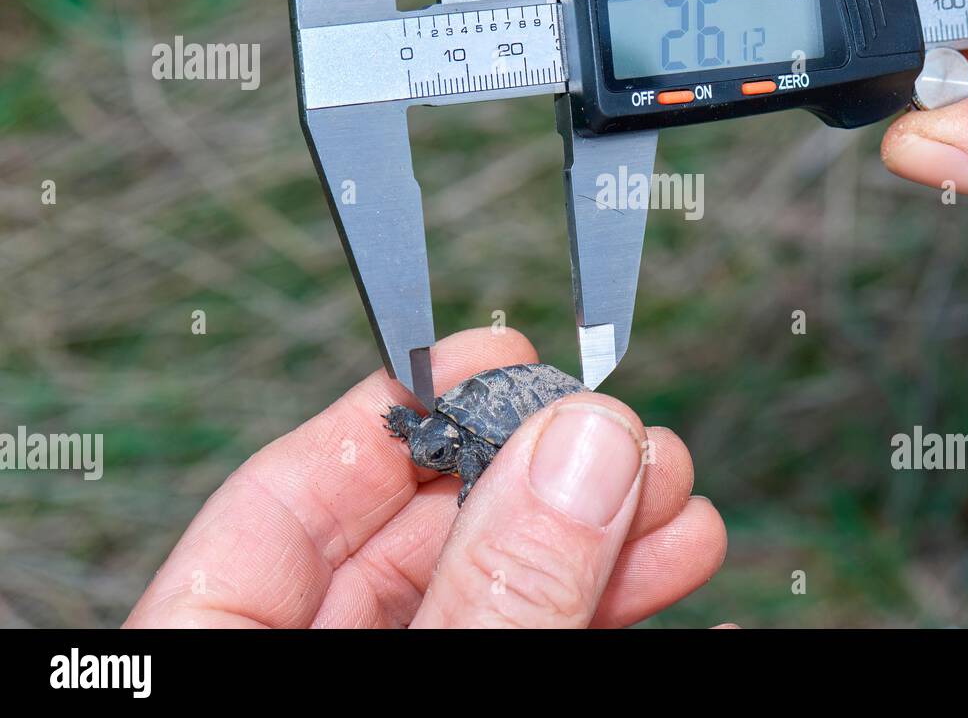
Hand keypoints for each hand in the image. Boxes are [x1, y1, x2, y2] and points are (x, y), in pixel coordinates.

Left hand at [125, 327, 725, 627]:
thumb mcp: (416, 687)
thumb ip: (494, 589)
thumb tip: (574, 445)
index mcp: (220, 647)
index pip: (290, 494)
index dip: (399, 408)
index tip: (493, 351)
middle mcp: (311, 662)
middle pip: (423, 539)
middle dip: (540, 473)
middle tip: (622, 426)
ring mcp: (403, 691)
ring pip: (502, 595)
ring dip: (603, 541)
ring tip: (680, 496)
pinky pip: (547, 649)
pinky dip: (614, 611)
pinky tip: (677, 572)